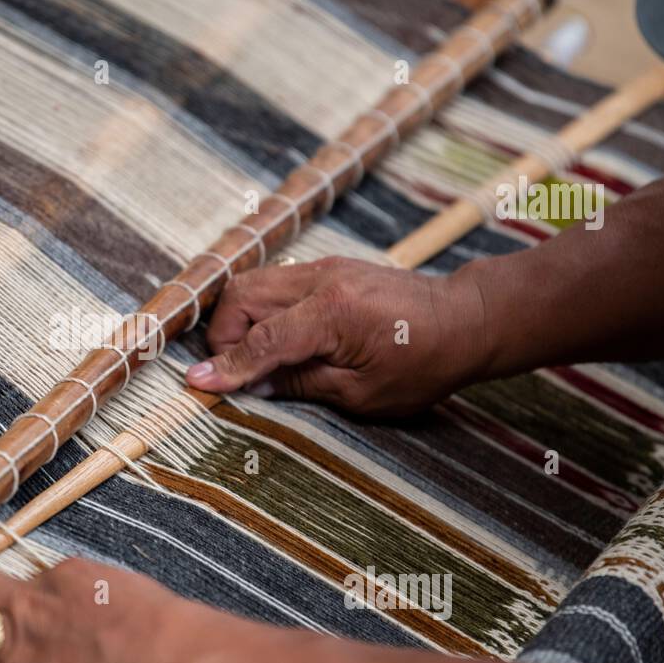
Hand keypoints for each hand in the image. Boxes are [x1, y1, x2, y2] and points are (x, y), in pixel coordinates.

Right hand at [185, 257, 488, 415]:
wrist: (466, 319)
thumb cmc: (424, 363)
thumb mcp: (362, 394)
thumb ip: (300, 384)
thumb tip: (251, 385)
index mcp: (332, 315)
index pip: (261, 340)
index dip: (227, 365)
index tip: (198, 383)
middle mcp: (322, 281)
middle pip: (242, 296)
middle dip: (225, 335)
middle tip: (238, 371)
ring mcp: (324, 269)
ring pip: (252, 282)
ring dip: (238, 320)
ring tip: (254, 356)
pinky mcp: (328, 269)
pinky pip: (274, 282)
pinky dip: (259, 309)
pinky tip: (273, 337)